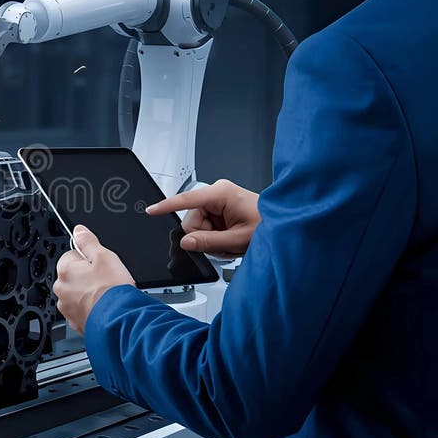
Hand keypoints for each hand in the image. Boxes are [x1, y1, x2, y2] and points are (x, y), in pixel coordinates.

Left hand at [55, 225, 135, 334]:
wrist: (119, 320)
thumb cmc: (112, 289)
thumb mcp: (104, 256)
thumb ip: (88, 241)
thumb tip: (79, 231)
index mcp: (65, 270)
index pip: (71, 255)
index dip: (87, 259)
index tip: (98, 264)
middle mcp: (61, 290)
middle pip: (73, 276)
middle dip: (87, 277)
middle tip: (105, 280)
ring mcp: (67, 308)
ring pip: (77, 294)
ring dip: (88, 293)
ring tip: (105, 295)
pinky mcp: (75, 322)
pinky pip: (82, 310)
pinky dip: (91, 308)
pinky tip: (103, 307)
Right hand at [145, 179, 259, 257]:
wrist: (286, 226)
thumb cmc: (270, 225)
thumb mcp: (238, 239)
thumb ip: (209, 242)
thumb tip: (186, 242)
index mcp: (221, 193)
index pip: (186, 200)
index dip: (166, 206)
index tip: (151, 210)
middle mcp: (218, 194)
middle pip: (192, 221)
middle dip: (204, 237)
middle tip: (224, 244)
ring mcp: (219, 201)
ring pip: (198, 227)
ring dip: (212, 239)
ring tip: (231, 242)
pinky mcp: (221, 209)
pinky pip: (206, 227)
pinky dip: (216, 238)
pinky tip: (230, 239)